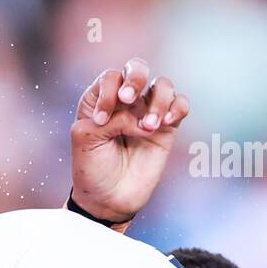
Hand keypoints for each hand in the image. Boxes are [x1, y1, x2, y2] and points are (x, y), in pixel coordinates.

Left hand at [69, 57, 190, 224]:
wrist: (108, 199)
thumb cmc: (92, 168)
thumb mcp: (86, 139)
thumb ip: (108, 119)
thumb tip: (139, 117)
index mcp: (99, 99)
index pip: (110, 77)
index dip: (108, 93)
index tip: (101, 121)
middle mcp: (125, 102)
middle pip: (137, 68)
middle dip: (135, 77)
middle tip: (129, 99)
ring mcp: (147, 113)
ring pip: (163, 85)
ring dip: (158, 101)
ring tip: (148, 127)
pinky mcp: (167, 128)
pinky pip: (181, 104)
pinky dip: (177, 107)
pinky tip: (164, 123)